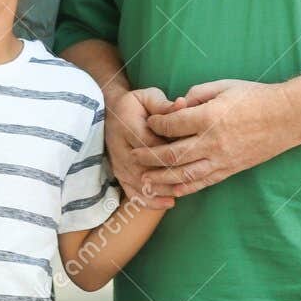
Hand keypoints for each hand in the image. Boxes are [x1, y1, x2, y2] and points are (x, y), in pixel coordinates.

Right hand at [106, 87, 185, 207]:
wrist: (109, 113)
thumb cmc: (134, 104)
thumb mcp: (147, 97)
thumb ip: (163, 105)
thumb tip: (182, 104)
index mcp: (128, 126)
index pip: (150, 143)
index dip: (169, 151)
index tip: (190, 154)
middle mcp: (121, 149)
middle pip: (146, 168)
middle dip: (168, 175)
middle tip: (191, 178)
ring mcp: (119, 164)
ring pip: (141, 183)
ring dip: (162, 190)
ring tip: (183, 193)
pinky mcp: (119, 174)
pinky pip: (132, 192)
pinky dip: (150, 201)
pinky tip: (168, 203)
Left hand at [134, 79, 297, 197]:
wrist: (286, 117)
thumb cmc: (254, 96)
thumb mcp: (224, 85)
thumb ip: (197, 94)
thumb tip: (178, 105)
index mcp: (209, 117)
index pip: (172, 124)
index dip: (156, 124)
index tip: (149, 122)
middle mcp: (213, 141)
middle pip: (172, 153)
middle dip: (150, 155)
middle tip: (134, 156)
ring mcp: (222, 159)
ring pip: (185, 174)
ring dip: (162, 178)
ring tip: (145, 181)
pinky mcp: (230, 169)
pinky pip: (204, 182)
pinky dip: (185, 188)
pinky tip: (172, 190)